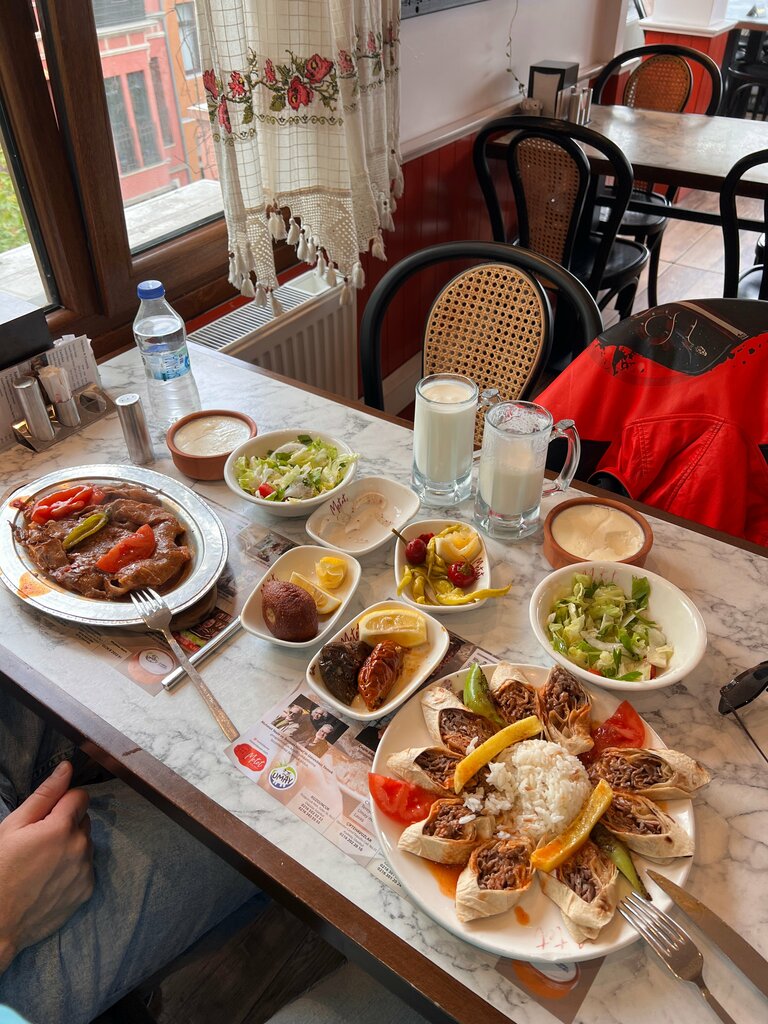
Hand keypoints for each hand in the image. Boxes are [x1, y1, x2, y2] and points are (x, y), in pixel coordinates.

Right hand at [0, 761, 93, 973]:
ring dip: (71, 846)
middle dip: (67, 824)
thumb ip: (46, 794)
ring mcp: (86, 871)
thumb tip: (67, 767)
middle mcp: (81, 847)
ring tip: (43, 863)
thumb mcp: (14, 826)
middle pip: (84, 820)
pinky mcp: (87, 890)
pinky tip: (51, 879)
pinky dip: (74, 869)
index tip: (47, 815)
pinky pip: (87, 868)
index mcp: (62, 827)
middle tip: (40, 841)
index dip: (63, 802)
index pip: (81, 796)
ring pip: (86, 844)